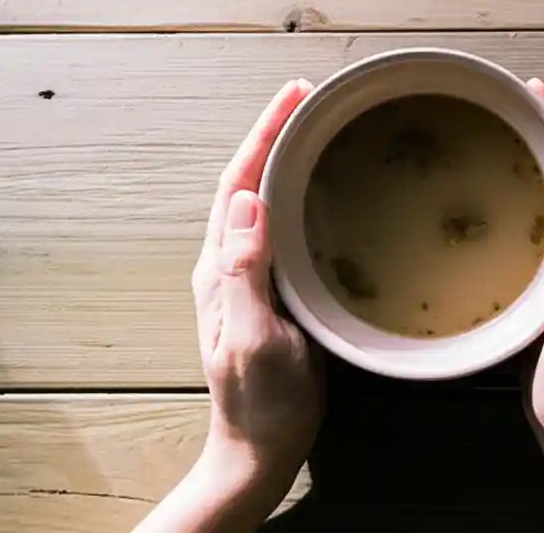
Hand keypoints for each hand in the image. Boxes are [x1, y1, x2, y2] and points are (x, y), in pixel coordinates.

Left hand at [190, 78, 323, 471]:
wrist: (261, 449)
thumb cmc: (261, 402)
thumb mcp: (256, 337)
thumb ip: (246, 271)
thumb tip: (250, 199)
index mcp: (220, 268)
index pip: (238, 183)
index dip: (263, 133)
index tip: (294, 94)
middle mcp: (229, 264)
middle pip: (248, 181)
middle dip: (274, 132)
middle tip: (311, 97)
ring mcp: (249, 278)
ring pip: (264, 201)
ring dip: (284, 158)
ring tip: (318, 126)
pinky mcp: (272, 292)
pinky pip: (282, 227)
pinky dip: (299, 194)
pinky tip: (323, 189)